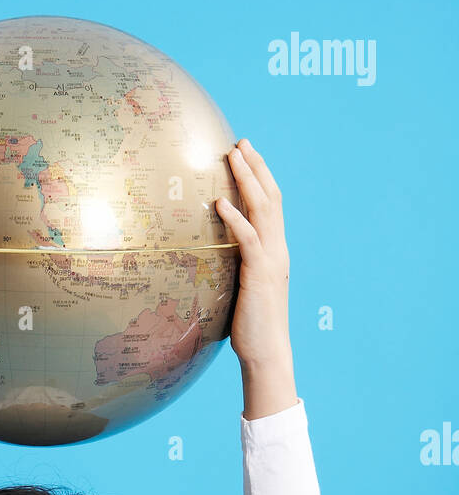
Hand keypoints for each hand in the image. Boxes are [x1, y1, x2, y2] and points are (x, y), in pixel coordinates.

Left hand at [216, 139, 291, 370]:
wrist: (267, 351)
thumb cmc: (251, 326)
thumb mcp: (244, 288)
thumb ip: (238, 267)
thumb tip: (216, 256)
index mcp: (275, 251)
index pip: (271, 205)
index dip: (260, 177)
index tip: (246, 155)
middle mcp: (278, 249)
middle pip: (270, 197)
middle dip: (255, 167)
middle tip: (240, 142)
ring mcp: (271, 259)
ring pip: (262, 209)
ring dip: (247, 180)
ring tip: (232, 156)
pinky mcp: (259, 273)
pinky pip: (248, 238)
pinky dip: (235, 218)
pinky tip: (219, 202)